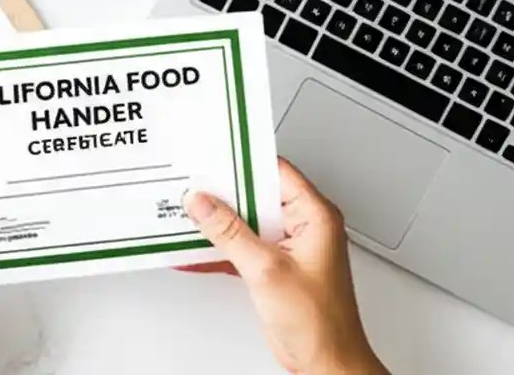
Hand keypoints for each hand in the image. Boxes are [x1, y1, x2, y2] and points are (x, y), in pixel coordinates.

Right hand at [181, 159, 386, 374]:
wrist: (326, 362)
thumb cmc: (320, 323)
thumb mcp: (266, 270)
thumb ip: (231, 233)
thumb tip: (204, 204)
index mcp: (315, 215)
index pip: (276, 172)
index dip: (244, 163)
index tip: (213, 159)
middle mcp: (305, 226)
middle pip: (257, 196)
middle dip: (223, 195)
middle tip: (193, 189)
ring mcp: (289, 247)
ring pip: (247, 222)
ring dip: (218, 224)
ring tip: (187, 216)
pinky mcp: (275, 267)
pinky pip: (243, 247)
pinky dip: (220, 249)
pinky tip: (194, 250)